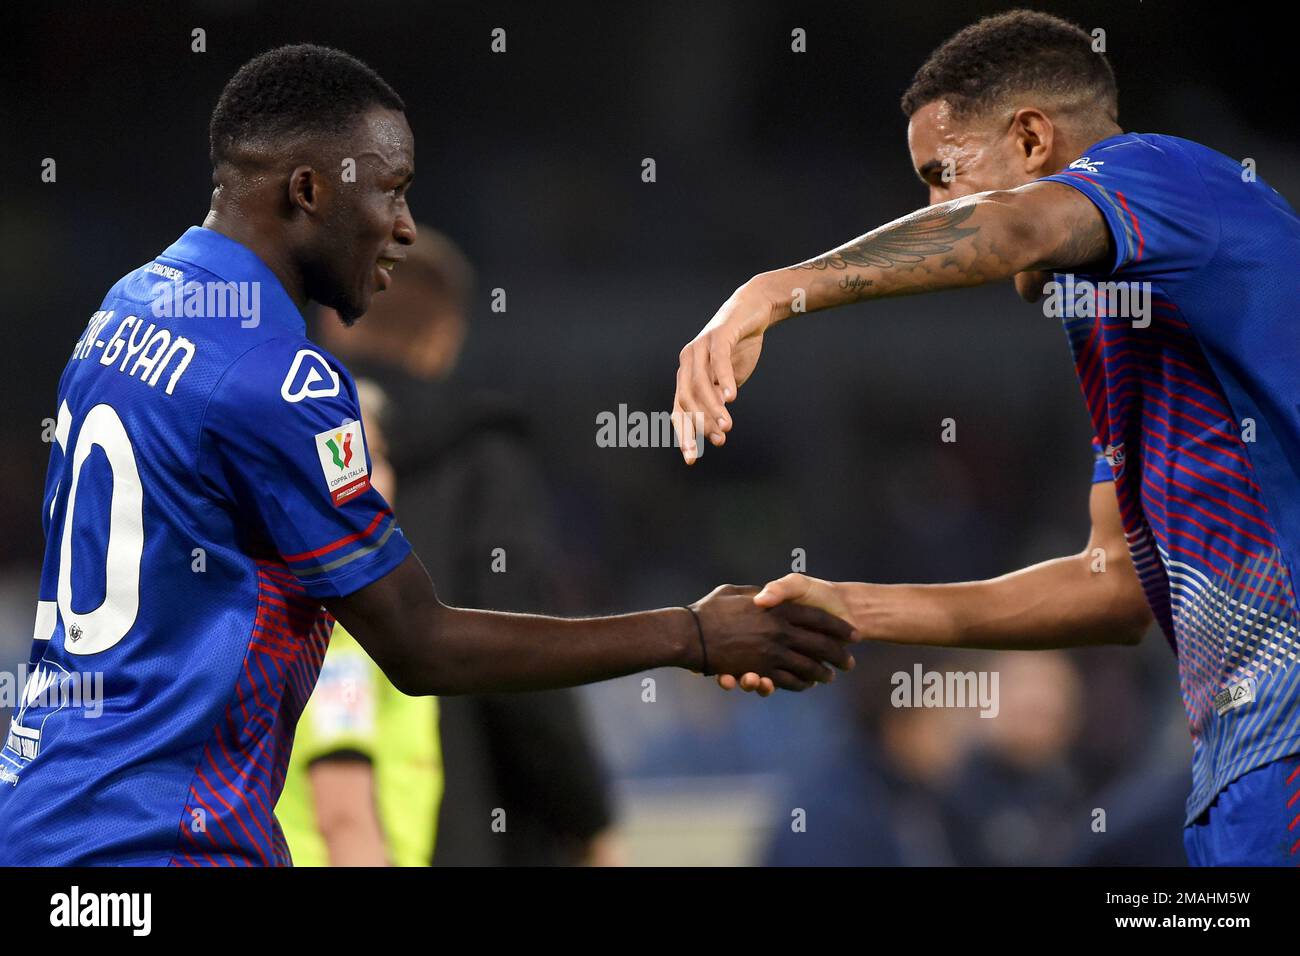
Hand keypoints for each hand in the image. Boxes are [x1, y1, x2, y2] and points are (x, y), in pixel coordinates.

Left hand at [672, 280, 779, 463]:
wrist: (752, 311)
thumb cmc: (737, 349)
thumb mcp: (726, 382)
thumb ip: (718, 403)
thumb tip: (715, 432)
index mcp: (686, 376)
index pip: (680, 411)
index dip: (684, 435)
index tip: (691, 459)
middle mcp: (687, 362)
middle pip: (686, 400)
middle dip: (700, 424)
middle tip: (719, 440)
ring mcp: (700, 347)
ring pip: (700, 383)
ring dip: (713, 407)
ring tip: (727, 425)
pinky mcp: (718, 335)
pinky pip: (717, 360)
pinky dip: (723, 379)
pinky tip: (731, 397)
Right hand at [690, 584, 856, 691]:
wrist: (689, 635)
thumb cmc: (709, 610)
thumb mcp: (735, 592)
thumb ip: (757, 594)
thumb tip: (767, 596)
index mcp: (778, 609)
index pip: (818, 619)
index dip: (839, 628)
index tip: (854, 635)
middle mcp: (780, 632)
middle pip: (820, 646)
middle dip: (839, 655)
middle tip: (851, 663)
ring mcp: (771, 654)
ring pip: (808, 667)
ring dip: (822, 674)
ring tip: (831, 677)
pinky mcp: (760, 671)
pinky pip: (787, 681)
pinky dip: (799, 684)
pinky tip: (806, 685)